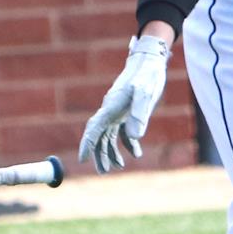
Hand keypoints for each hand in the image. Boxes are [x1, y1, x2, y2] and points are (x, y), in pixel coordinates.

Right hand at [79, 35, 171, 172]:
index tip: (82, 159)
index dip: (87, 144)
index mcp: (111, 106)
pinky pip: (123, 131)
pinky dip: (128, 143)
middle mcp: (111, 110)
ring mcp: (118, 111)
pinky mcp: (128, 112)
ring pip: (109, 135)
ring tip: (118, 167)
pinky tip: (137, 153)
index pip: (94, 128)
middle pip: (99, 135)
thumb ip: (140, 115)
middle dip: (99, 153)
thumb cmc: (147, 75)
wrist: (150, 62)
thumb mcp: (145, 94)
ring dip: (112, 151)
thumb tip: (134, 138)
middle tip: (103, 172)